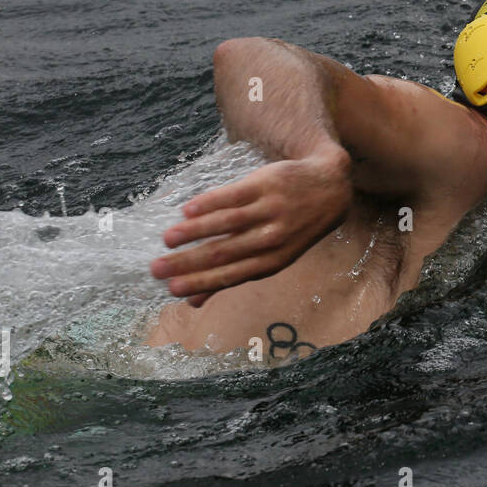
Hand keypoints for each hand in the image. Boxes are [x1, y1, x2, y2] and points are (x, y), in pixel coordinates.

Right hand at [149, 145, 351, 306]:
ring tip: (167, 240)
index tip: (171, 289)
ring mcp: (271, 209)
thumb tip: (192, 303)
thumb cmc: (293, 227)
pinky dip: (209, 203)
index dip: (202, 283)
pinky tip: (186, 210)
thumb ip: (231, 276)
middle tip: (156, 269)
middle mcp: (273, 237)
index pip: (232, 275)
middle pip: (225, 251)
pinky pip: (234, 195)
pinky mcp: (267, 184)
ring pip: (228, 223)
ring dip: (195, 232)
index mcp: (273, 260)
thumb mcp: (273, 256)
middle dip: (188, 263)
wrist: (329, 186)